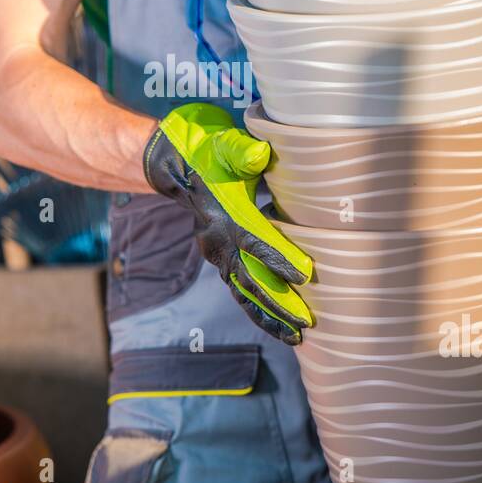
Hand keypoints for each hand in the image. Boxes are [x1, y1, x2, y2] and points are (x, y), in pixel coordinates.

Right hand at [144, 103, 313, 344]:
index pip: (255, 242)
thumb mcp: (223, 143)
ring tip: (296, 338)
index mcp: (223, 215)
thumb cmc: (207, 149)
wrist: (174, 163)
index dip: (279, 260)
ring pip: (242, 293)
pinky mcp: (219, 258)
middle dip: (279, 304)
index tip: (306, 277)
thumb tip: (260, 154)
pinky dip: (257, 309)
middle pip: (249, 280)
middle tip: (307, 322)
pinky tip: (277, 326)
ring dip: (268, 316)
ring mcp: (216, 252)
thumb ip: (241, 151)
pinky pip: (238, 290)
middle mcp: (217, 240)